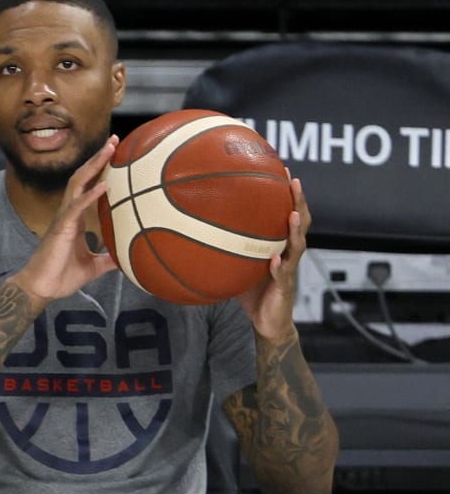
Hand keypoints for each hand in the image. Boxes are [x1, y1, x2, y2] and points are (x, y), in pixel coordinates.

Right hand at [14, 138, 119, 302]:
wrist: (42, 287)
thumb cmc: (62, 276)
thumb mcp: (93, 267)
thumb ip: (108, 259)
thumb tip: (128, 260)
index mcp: (76, 218)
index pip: (88, 186)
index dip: (100, 169)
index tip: (116, 154)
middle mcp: (69, 212)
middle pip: (83, 177)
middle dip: (98, 158)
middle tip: (115, 140)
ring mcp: (64, 218)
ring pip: (78, 184)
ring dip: (94, 166)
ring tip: (109, 149)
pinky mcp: (61, 227)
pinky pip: (76, 207)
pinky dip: (90, 195)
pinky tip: (104, 184)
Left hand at [237, 174, 307, 339]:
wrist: (267, 323)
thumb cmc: (253, 293)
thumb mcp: (237, 265)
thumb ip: (225, 248)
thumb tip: (194, 230)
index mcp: (279, 245)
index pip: (286, 213)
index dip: (287, 193)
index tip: (282, 170)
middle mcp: (288, 253)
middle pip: (299, 222)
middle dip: (298, 201)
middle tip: (294, 181)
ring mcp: (289, 270)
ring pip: (297, 246)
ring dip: (295, 229)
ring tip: (292, 214)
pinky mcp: (285, 288)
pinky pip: (283, 276)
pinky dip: (279, 267)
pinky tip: (275, 259)